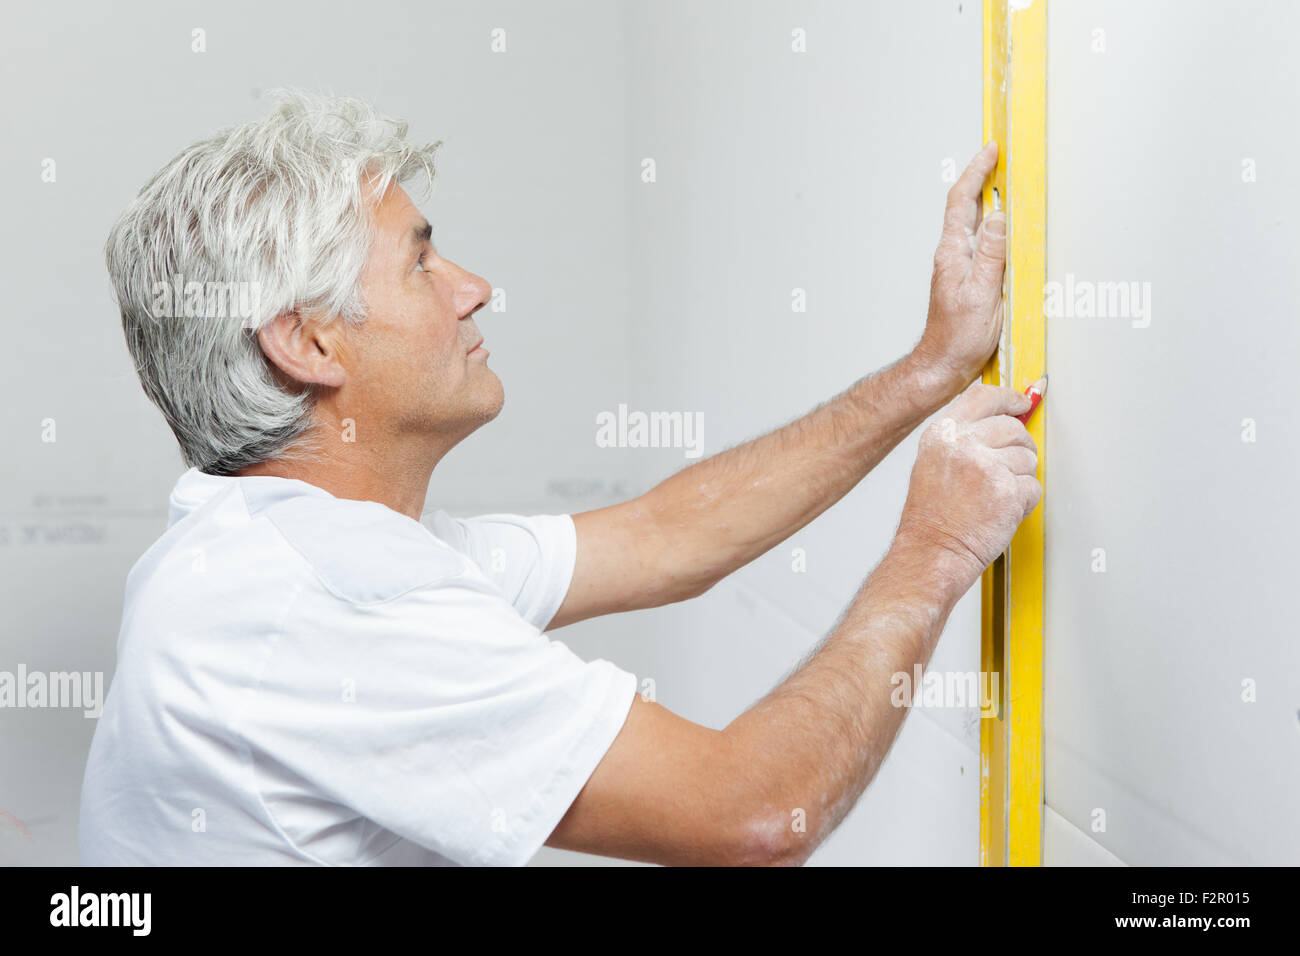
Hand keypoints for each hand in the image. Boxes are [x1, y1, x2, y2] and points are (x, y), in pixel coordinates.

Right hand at [894, 382, 1041, 594]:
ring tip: (994, 499)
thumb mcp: (934, 464)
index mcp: (943, 434)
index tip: (1023, 401)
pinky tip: (1001, 513)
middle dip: (1020, 448)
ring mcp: (987, 466)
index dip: (1008, 397)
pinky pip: (1033, 487)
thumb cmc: (931, 518)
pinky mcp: (1008, 490)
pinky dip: (1024, 503)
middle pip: (1013, 428)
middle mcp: (964, 444)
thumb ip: (964, 440)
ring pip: (1028, 458)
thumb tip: (1002, 424)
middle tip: (1008, 470)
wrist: (931, 553)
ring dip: (1020, 479)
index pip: (983, 397)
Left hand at [914, 141, 1006, 391]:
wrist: (942, 365)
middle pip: (966, 206)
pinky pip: (982, 242)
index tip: (991, 150)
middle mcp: (953, 255)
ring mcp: (959, 266)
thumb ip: (992, 253)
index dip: (976, 172)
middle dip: (982, 177)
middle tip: (1001, 156)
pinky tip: (1006, 225)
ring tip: (1006, 180)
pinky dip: (994, 225)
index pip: (963, 201)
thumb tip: (1001, 215)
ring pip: (974, 223)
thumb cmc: (959, 337)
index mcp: (953, 253)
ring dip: (989, 198)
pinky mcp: (967, 278)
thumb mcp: (983, 293)